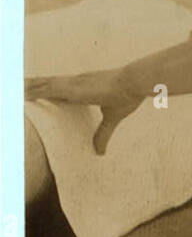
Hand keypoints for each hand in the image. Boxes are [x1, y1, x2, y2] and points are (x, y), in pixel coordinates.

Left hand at [26, 69, 145, 154]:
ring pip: (41, 84)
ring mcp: (71, 84)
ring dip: (26, 87)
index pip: (58, 90)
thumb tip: (100, 152)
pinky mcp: (70, 87)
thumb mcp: (113, 119)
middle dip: (31, 86)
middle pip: (46, 84)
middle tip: (16, 88)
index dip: (45, 90)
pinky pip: (44, 88)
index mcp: (83, 89)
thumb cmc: (127, 96)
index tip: (33, 93)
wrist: (133, 83)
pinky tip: (20, 92)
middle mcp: (74, 84)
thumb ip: (103, 135)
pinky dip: (31, 90)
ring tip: (12, 88)